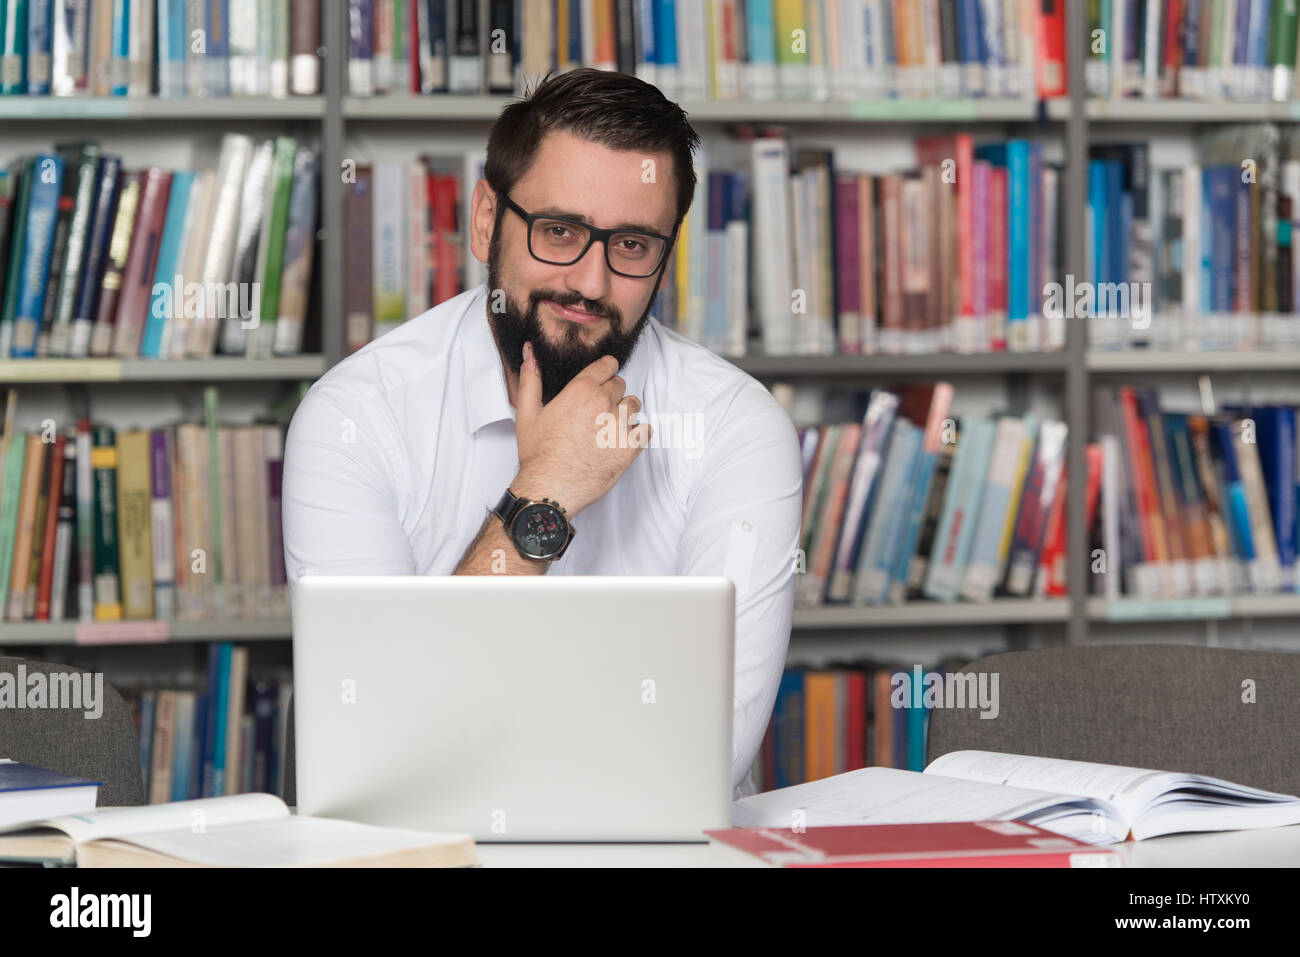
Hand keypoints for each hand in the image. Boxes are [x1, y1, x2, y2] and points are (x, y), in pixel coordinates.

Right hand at [513, 340, 651, 516]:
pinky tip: (622, 441)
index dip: (605, 371)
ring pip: (633, 406)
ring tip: (608, 428)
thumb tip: (529, 352)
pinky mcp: (630, 447)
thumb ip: (531, 378)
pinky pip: (646, 430)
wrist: (550, 487)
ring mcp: (620, 425)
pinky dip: (637, 433)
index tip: (603, 380)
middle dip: (611, 394)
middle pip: (620, 385)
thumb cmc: (538, 453)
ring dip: (624, 412)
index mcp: (582, 389)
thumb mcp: (528, 412)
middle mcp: (604, 403)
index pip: (608, 365)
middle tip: (597, 412)